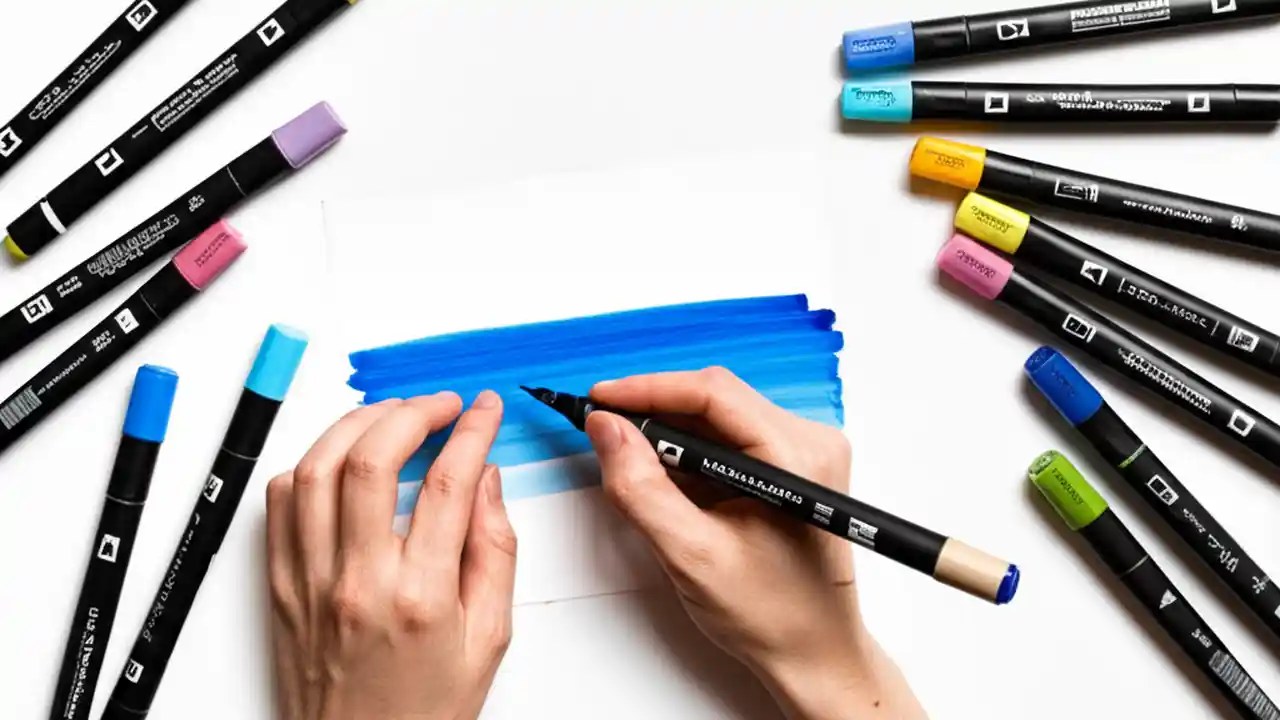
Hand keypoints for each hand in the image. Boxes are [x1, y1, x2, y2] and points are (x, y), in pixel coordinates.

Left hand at [266, 391, 516, 719]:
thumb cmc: (424, 708)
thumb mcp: (488, 637)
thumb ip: (494, 551)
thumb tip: (487, 479)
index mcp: (421, 597)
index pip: (448, 483)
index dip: (471, 430)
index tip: (485, 408)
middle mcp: (359, 581)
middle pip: (374, 458)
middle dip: (412, 411)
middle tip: (440, 405)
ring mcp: (310, 579)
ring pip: (317, 468)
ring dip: (357, 423)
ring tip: (392, 415)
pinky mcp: (280, 583)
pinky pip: (280, 502)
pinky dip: (309, 463)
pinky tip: (342, 457)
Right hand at [586, 369, 924, 719]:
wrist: (815, 654)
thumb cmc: (771, 616)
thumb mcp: (691, 556)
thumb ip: (642, 489)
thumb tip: (606, 429)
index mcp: (796, 458)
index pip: (713, 394)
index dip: (649, 390)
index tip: (599, 400)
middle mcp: (810, 443)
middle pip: (716, 399)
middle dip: (654, 411)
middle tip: (603, 429)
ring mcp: (803, 453)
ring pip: (718, 418)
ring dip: (669, 435)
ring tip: (627, 457)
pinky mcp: (790, 468)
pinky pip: (729, 440)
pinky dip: (689, 454)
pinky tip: (664, 477)